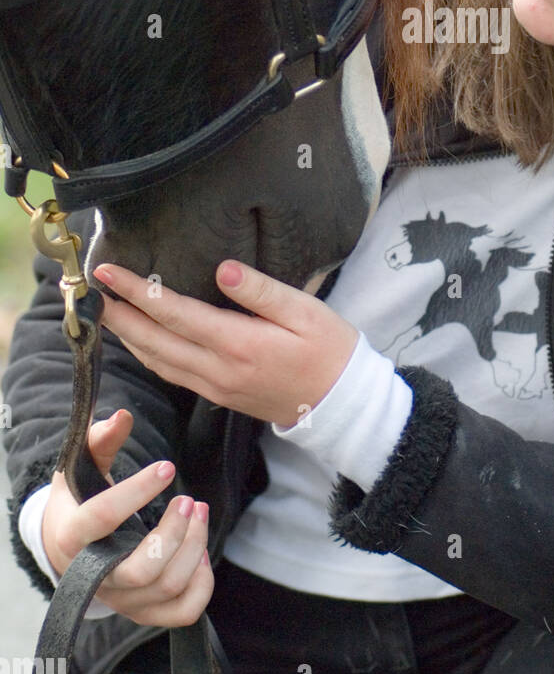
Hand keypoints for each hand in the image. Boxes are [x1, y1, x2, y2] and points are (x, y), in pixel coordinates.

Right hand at [41, 410, 212, 627]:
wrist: (69, 551)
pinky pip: (184, 612)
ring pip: (167, 586)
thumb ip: (100, 441)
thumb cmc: (78, 503)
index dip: (137, 492)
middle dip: (175, 532)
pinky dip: (202, 584)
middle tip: (190, 500)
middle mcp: (95, 578)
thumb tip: (123, 416)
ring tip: (199, 512)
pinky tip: (200, 552)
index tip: (167, 467)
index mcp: (73, 537)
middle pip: (142, 569)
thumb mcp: (79, 469)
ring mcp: (123, 600)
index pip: (102, 519)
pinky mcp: (145, 613)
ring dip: (194, 547)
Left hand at [94, 258, 359, 428]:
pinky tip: (139, 342)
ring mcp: (217, 387)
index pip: (175, 314)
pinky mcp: (220, 396)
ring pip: (158, 363)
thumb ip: (261, 291)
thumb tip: (222, 269)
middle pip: (155, 342)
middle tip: (90, 293)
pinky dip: (147, 356)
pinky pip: (172, 375)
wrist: (343, 404)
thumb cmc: (331, 350)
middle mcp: (219, 370)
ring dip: (127, 338)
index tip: (109, 272)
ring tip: (105, 313)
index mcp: (239, 344)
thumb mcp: (306, 311)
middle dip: (119, 316)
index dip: (137, 292)